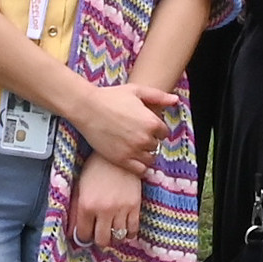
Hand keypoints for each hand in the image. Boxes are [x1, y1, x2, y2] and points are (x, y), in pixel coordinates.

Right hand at [62, 77, 181, 168]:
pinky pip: (140, 170)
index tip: (146, 126)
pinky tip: (133, 159)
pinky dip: (140, 167)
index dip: (156, 129)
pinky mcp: (121, 160)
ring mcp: (133, 151)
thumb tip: (175, 100)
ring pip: (150, 158)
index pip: (164, 132)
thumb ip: (158, 96)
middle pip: (156, 145)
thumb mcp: (136, 91)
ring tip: (134, 146)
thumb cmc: (111, 97)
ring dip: (145, 153)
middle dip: (149, 140)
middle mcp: (145, 138)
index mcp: (152, 122)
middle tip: (136, 134)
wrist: (87, 108)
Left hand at [69, 153, 147, 247]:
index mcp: (86, 205)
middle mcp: (103, 210)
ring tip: (112, 231)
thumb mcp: (80, 187)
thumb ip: (76, 210)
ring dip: (115, 237)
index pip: (84, 234)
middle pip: (102, 240)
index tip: (86, 234)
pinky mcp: (135, 205)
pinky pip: (133, 229)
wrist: (117, 154)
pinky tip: (125, 229)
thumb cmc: (96, 168)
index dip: (84, 237)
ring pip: (118, 237)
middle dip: (100, 240)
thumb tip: (72, 231)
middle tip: (100, 234)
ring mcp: (121, 209)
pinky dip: (129, 233)